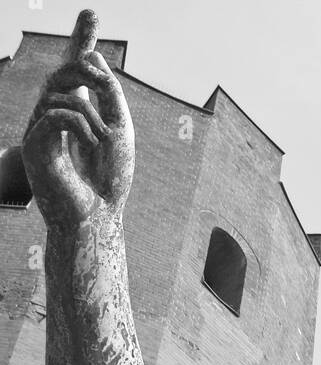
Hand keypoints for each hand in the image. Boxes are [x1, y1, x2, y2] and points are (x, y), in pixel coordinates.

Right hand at [22, 10, 133, 231]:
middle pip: (63, 72)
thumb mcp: (117, 129)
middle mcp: (55, 119)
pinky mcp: (34, 146)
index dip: (81, 42)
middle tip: (98, 71)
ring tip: (106, 139)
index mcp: (78, 115)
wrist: (98, 218)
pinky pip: (55, 113)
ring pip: (59, 92)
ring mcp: (41, 131)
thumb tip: (91, 57)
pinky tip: (93, 143)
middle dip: (81, 64)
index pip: (76, 71)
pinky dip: (79, 123)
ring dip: (90, 110)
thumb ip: (108, 94)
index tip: (91, 12)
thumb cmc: (110, 181)